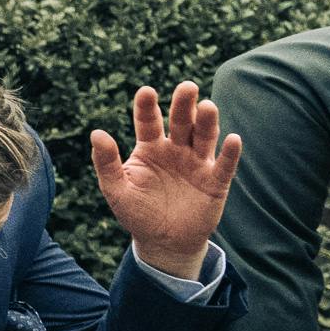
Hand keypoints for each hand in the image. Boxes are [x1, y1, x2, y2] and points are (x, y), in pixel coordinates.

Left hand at [92, 82, 239, 280]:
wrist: (162, 243)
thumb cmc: (137, 213)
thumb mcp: (117, 189)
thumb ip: (106, 162)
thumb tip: (96, 133)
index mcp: (150, 148)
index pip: (148, 121)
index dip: (147, 106)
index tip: (146, 91)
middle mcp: (175, 150)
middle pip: (181, 122)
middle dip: (184, 104)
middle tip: (187, 87)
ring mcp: (197, 163)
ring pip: (204, 137)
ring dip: (207, 122)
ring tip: (207, 106)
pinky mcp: (215, 182)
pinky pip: (225, 165)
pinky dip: (230, 153)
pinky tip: (233, 139)